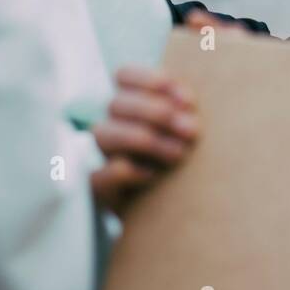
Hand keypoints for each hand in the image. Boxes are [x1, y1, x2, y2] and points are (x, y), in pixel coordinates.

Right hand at [90, 66, 199, 214]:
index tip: (187, 99)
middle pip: (116, 103)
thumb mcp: (183, 132)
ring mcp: (97, 156)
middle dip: (157, 113)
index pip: (123, 75)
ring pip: (102, 133)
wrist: (166, 213)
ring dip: (145, 139)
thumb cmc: (178, 162)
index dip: (151, 80)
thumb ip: (184, 110)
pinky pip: (96, 175)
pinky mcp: (96, 189)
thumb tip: (194, 96)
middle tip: (192, 131)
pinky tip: (152, 175)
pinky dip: (124, 172)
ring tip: (180, 153)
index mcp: (127, 104)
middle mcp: (108, 125)